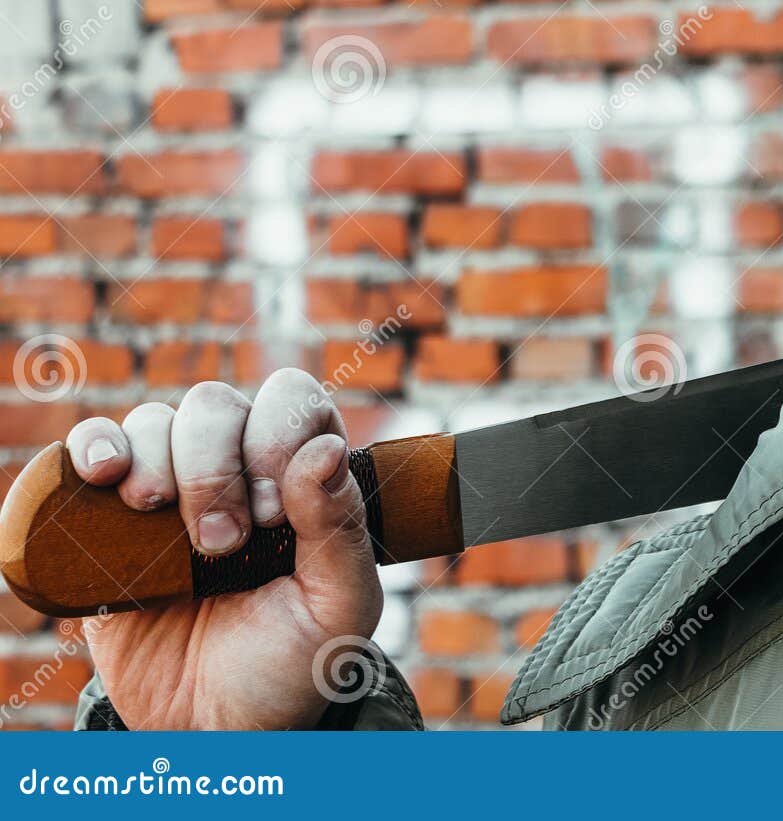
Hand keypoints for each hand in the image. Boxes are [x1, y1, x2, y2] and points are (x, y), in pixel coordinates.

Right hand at [68, 369, 383, 729]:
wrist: (212, 729)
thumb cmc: (289, 664)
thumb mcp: (340, 607)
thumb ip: (342, 529)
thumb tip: (322, 450)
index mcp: (301, 477)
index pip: (291, 400)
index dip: (278, 438)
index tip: (274, 512)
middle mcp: (238, 469)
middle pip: (216, 404)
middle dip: (216, 467)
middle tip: (222, 542)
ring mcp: (172, 490)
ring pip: (156, 420)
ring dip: (157, 462)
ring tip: (158, 517)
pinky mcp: (110, 520)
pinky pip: (92, 448)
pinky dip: (94, 446)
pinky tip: (106, 475)